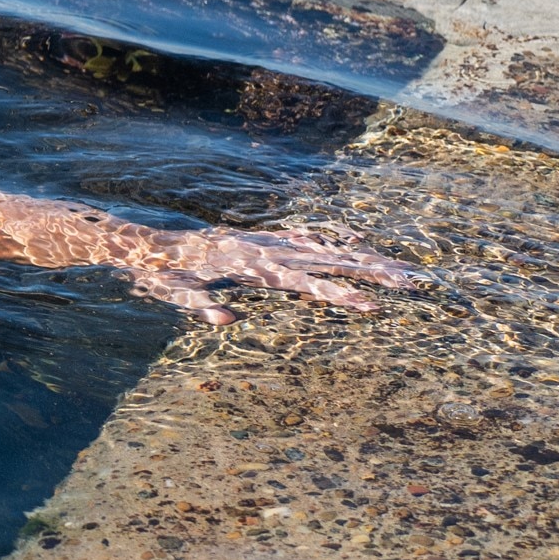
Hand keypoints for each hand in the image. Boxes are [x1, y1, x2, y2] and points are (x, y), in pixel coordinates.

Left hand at [130, 220, 416, 322]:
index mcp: (253, 267)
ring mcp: (265, 243)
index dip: (340, 295)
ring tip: (397, 266)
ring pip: (323, 248)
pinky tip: (355, 241)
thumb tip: (225, 319)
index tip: (373, 305)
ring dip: (360, 257)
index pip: (307, 283)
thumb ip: (199, 305)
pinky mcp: (260, 240)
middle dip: (370, 271)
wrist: (148, 244)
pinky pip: (304, 239)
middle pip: (328, 261)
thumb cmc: (162, 275)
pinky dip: (332, 241)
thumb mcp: (174, 294)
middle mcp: (266, 250)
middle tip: (410, 279)